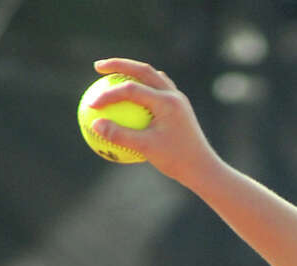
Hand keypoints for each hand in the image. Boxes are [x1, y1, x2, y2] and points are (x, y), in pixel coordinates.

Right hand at [86, 58, 221, 187]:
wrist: (204, 169)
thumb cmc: (176, 161)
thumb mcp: (146, 149)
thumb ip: (119, 135)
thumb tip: (94, 124)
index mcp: (166, 102)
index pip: (131, 89)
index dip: (109, 94)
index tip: (92, 104)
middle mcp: (173, 94)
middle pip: (142, 70)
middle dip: (118, 65)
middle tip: (98, 67)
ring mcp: (178, 99)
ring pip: (151, 76)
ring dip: (132, 71)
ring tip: (114, 75)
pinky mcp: (179, 107)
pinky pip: (157, 90)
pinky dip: (142, 87)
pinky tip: (130, 95)